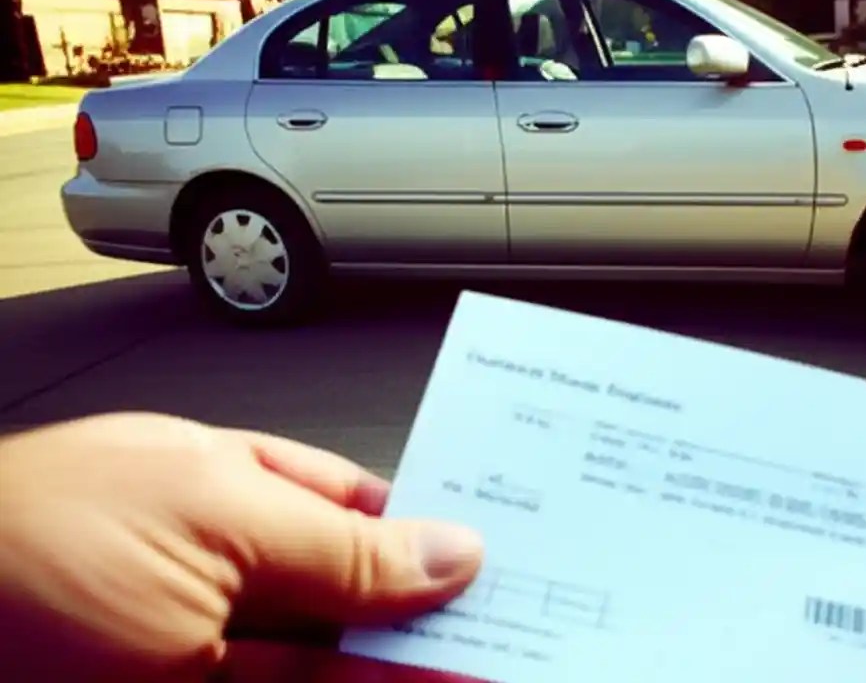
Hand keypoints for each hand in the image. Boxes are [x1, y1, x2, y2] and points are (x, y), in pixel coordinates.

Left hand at [0, 413, 484, 682]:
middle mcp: (231, 563)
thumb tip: (448, 550)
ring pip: (345, 658)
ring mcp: (215, 644)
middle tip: (533, 623)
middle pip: (363, 585)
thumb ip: (338, 546)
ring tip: (505, 662)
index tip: (515, 549)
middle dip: (443, 604)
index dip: (440, 523)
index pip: (364, 501)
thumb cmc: (26, 546)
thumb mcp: (210, 523)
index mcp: (233, 483)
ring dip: (421, 663)